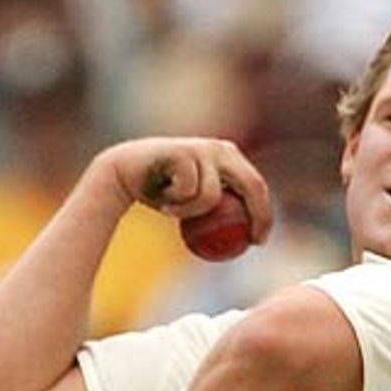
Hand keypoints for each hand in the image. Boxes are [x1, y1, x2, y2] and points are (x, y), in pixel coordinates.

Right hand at [100, 137, 272, 244]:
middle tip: (248, 243)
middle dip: (257, 216)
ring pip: (213, 197)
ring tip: (174, 211)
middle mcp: (220, 147)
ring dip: (193, 214)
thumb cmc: (162, 192)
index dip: (264, 215)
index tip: (259, 242)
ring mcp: (202, 148)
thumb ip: (221, 211)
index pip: (257, 186)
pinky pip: (190, 194)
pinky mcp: (183, 152)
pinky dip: (178, 206)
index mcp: (229, 155)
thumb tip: (245, 240)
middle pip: (251, 185)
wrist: (126, 172)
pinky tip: (164, 199)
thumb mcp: (198, 203)